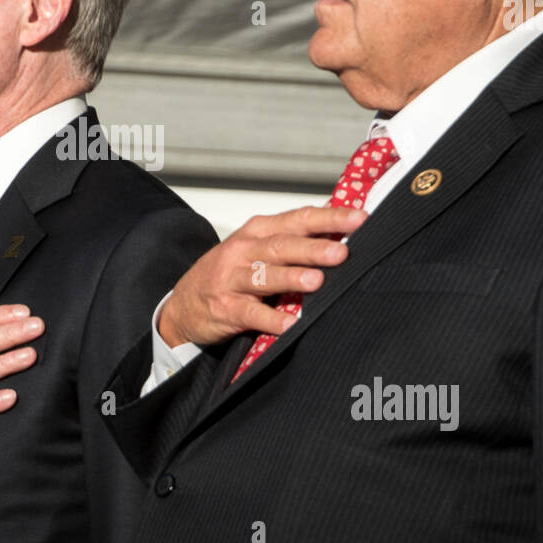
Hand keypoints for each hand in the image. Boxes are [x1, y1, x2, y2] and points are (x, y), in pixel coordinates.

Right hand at [158, 205, 366, 347]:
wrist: (183, 303)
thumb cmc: (228, 273)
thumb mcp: (256, 248)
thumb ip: (292, 240)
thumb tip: (341, 231)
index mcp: (257, 231)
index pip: (297, 219)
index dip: (329, 218)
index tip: (359, 219)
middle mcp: (244, 251)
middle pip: (282, 246)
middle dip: (313, 248)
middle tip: (341, 253)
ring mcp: (231, 280)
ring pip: (264, 276)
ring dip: (291, 277)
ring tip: (316, 281)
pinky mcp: (224, 308)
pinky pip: (249, 313)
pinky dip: (269, 319)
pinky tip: (288, 324)